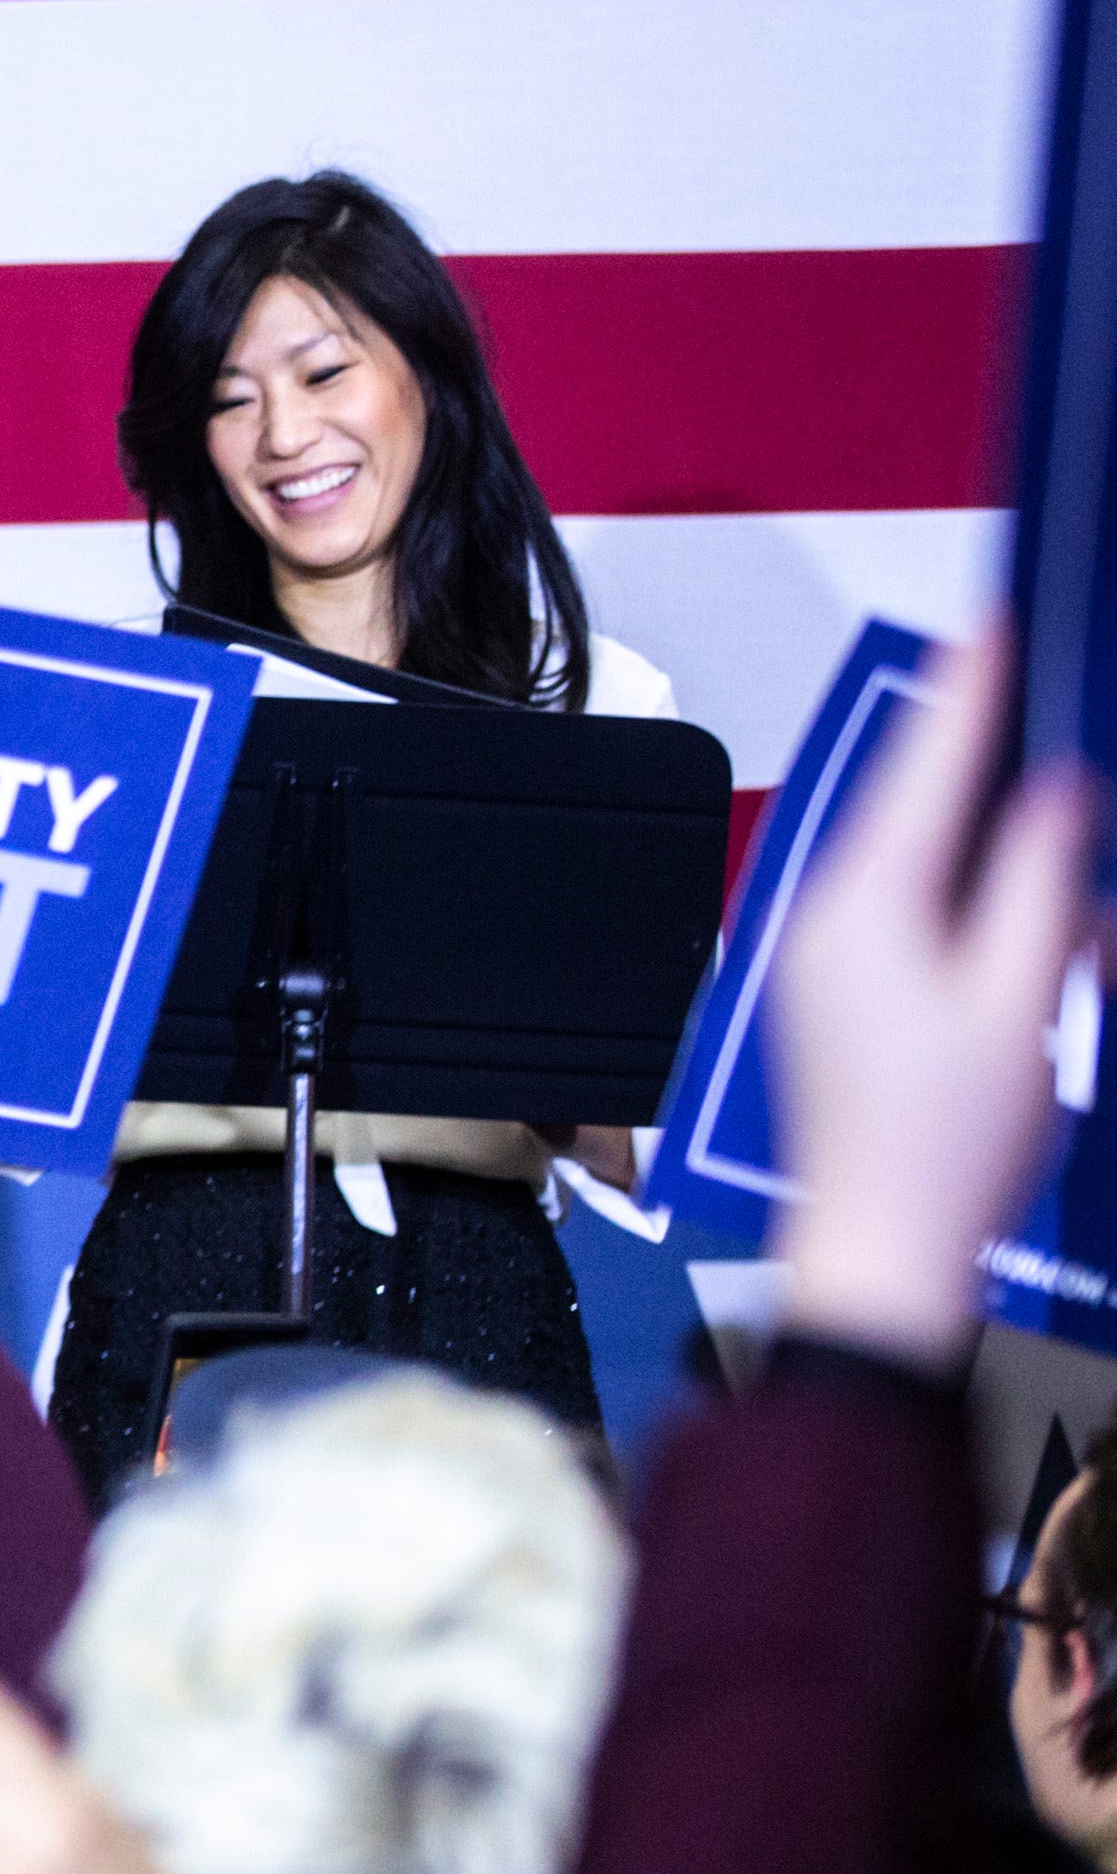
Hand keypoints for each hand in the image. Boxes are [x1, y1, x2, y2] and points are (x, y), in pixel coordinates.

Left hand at [769, 631, 1094, 1362]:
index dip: (968, 691)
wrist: (879, 1248)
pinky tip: (1022, 912)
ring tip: (1047, 835)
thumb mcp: (1020, 1000)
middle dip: (984, 764)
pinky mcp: (838, 994)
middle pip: (917, 808)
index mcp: (864, 905)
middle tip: (1030, 694)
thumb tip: (1050, 798)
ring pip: (920, 863)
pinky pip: (912, 915)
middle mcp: (824, 917)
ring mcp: (823, 957)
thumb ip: (1039, 887)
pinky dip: (971, 901)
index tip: (993, 626)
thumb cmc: (942, 1146)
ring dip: (988, 845)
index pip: (923, 767)